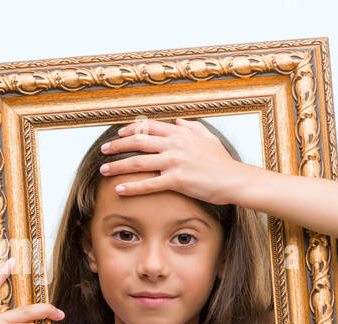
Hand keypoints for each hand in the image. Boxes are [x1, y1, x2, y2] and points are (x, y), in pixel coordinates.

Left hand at [99, 117, 251, 205]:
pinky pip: (149, 184)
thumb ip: (192, 127)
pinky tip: (119, 189)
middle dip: (116, 146)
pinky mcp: (177, 180)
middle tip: (103, 151)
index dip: (131, 130)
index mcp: (180, 133)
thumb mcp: (209, 138)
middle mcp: (174, 145)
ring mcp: (174, 162)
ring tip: (103, 170)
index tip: (119, 135)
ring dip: (118, 166)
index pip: (148, 126)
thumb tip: (178, 121)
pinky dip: (132, 187)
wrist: (234, 180)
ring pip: (138, 162)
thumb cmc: (223, 162)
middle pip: (137, 142)